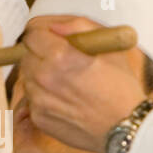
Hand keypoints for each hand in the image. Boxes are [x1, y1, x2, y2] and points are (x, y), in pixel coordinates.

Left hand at [20, 16, 146, 152]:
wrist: (125, 127)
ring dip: (41, 75)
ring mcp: (39, 100)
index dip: (43, 33)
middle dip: (40, 54)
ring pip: (28, 77)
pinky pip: (33, 99)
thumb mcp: (109, 47)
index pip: (32, 33)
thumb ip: (79, 28)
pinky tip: (66, 100)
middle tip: (62, 62)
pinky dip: (44, 97)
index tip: (51, 38)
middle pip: (26, 55)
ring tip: (66, 82)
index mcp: (60, 56)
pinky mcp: (39, 118)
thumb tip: (55, 26)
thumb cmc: (121, 87)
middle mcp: (44, 78)